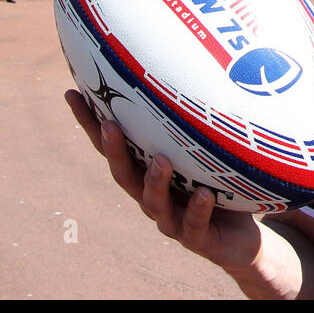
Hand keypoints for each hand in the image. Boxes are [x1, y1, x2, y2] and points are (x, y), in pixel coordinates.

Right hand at [64, 89, 265, 273]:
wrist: (240, 239)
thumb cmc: (219, 189)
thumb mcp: (205, 154)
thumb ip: (192, 126)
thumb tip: (192, 73)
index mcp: (147, 175)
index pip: (113, 148)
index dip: (90, 125)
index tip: (72, 94)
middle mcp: (152, 197)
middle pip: (124, 174)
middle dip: (115, 150)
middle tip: (110, 125)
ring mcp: (172, 220)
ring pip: (154, 203)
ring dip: (155, 182)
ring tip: (161, 161)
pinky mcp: (197, 239)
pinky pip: (194, 225)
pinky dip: (197, 209)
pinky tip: (204, 195)